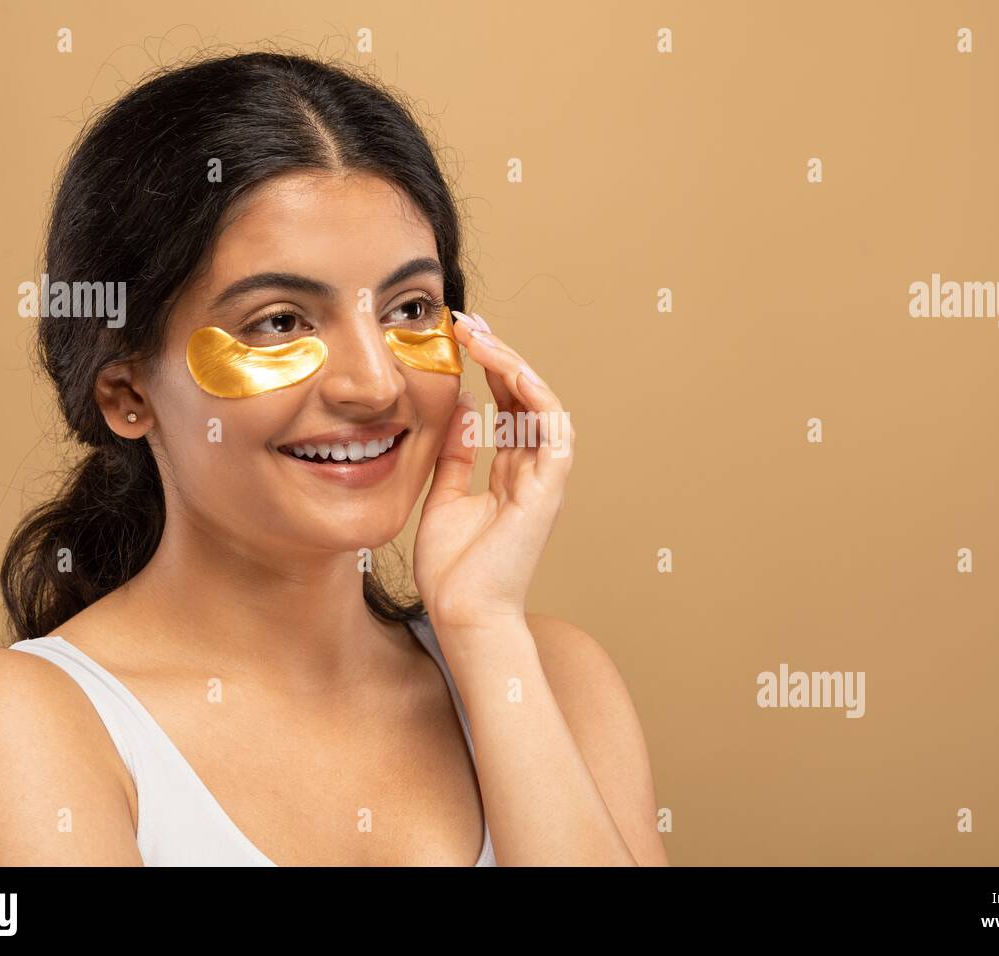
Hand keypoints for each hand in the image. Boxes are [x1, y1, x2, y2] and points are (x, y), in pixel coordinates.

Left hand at [413, 313, 574, 639]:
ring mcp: (545, 481)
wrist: (462, 614)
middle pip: (526, 398)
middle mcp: (533, 472)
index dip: (490, 368)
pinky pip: (555, 433)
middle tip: (470, 321)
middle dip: (500, 354)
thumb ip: (455, 454)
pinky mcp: (549, 491)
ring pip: (542, 406)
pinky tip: (511, 371)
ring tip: (483, 337)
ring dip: (515, 366)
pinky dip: (537, 399)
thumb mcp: (444, 496)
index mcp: (511, 474)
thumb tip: (459, 407)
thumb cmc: (453, 570)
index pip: (509, 406)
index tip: (461, 336)